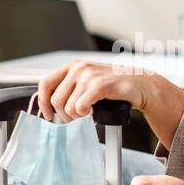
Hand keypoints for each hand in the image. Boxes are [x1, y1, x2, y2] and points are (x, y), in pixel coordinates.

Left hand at [37, 59, 156, 120]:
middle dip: (64, 115)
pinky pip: (80, 108)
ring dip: (77, 117)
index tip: (48, 114)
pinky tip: (93, 112)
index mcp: (72, 66)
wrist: (140, 85)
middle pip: (56, 100)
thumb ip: (70, 88)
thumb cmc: (114, 85)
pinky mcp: (99, 85)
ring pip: (68, 107)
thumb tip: (52, 106)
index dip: (43, 102)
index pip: (45, 83)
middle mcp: (78, 68)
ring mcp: (89, 76)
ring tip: (87, 114)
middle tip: (76, 119)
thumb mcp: (88, 81)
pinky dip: (85, 115)